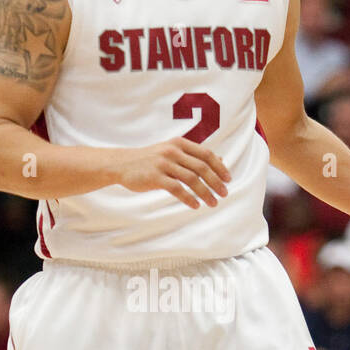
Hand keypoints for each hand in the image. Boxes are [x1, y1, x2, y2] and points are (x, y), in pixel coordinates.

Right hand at [113, 138, 229, 208]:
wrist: (122, 164)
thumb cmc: (149, 160)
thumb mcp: (172, 152)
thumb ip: (193, 156)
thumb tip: (220, 160)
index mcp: (179, 144)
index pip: (206, 154)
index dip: (219, 167)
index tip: (228, 179)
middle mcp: (173, 151)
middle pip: (201, 167)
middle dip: (216, 182)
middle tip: (224, 194)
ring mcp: (163, 163)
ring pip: (191, 179)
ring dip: (205, 193)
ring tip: (212, 203)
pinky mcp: (155, 177)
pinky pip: (177, 188)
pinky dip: (189, 198)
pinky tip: (195, 205)